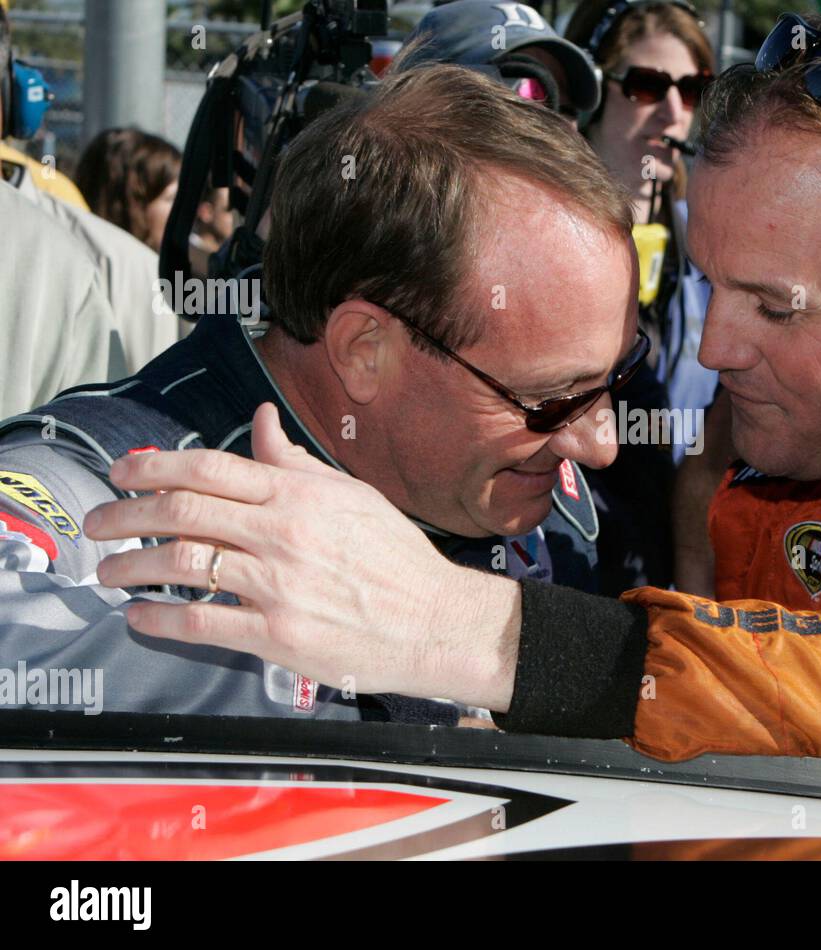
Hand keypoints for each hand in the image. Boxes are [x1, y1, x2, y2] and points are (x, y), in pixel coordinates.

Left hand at [86, 402, 521, 709]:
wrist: (433, 620)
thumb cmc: (396, 557)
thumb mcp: (351, 495)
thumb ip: (296, 463)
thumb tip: (260, 423)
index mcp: (299, 494)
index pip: (209, 468)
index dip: (154, 467)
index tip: (122, 473)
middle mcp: (283, 533)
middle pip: (182, 512)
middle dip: (125, 514)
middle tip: (97, 523)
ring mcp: (278, 585)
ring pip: (181, 564)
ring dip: (131, 566)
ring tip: (107, 571)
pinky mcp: (277, 635)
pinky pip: (200, 623)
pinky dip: (159, 619)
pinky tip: (139, 616)